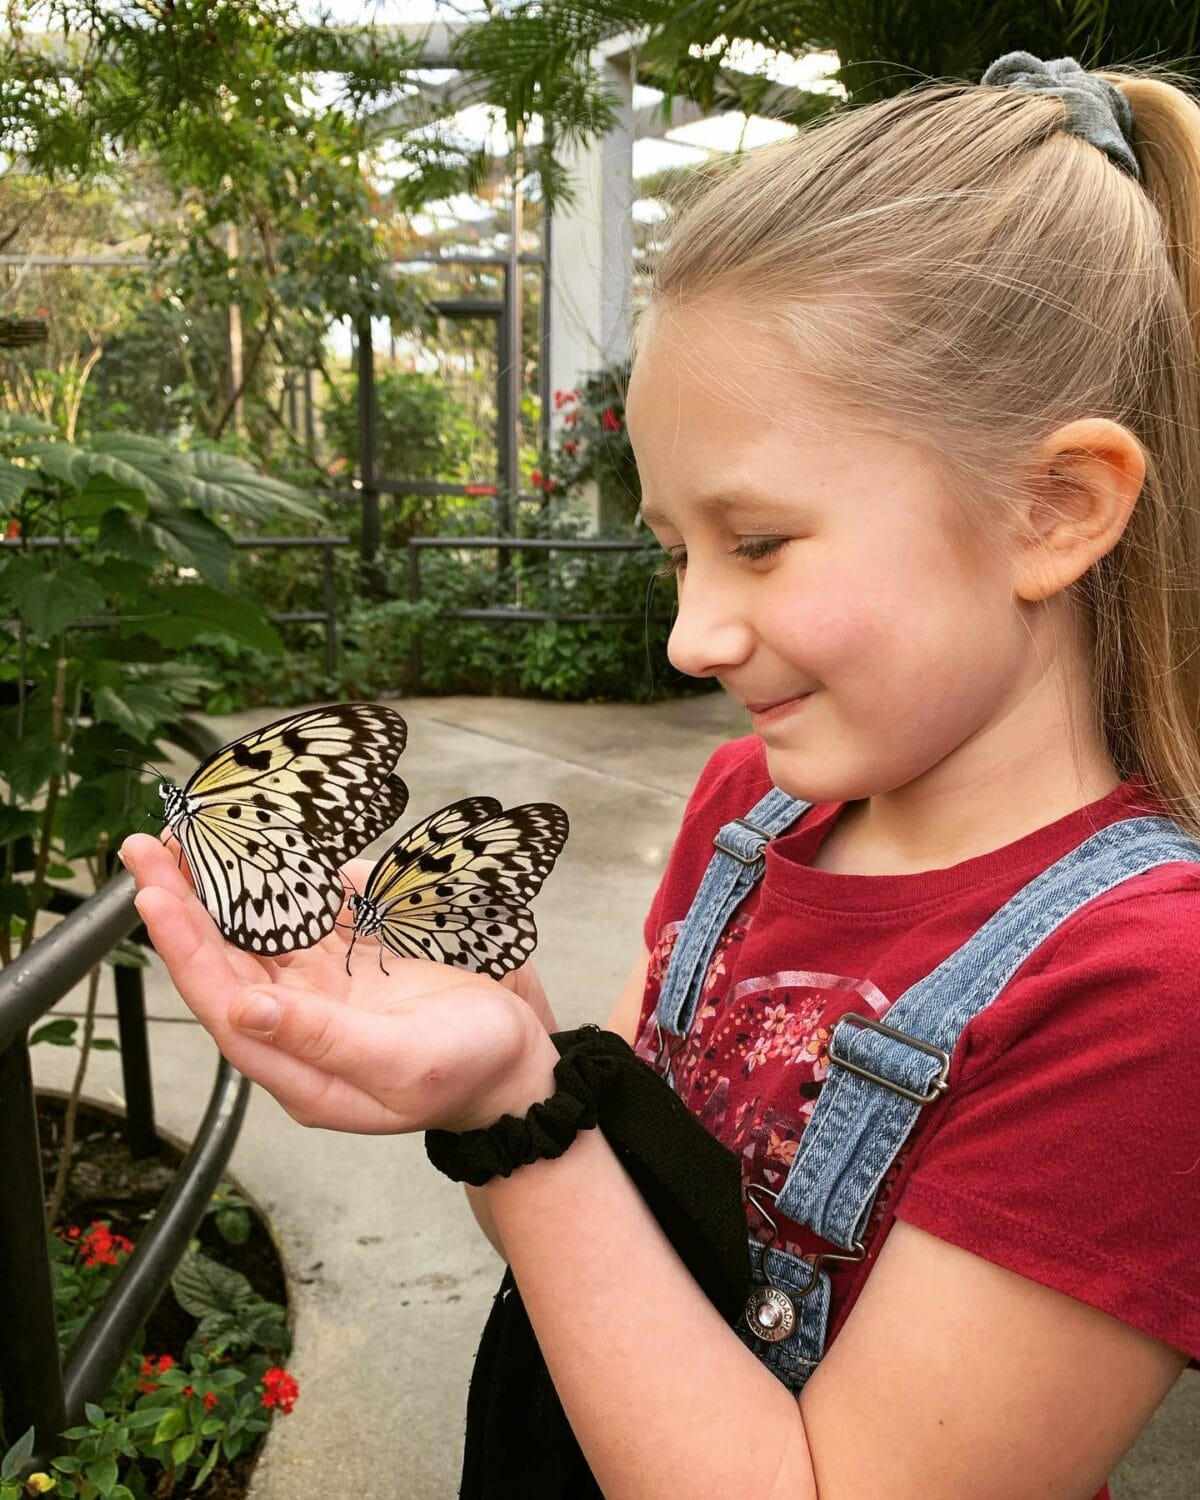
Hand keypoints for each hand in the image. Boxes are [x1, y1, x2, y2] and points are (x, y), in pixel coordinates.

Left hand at [119, 833, 560, 1135]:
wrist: (519, 1070)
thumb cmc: (469, 1073)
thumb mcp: (401, 1064)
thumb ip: (322, 1040)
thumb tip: (245, 1011)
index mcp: (299, 1068)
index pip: (222, 1001)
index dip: (184, 947)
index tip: (154, 894)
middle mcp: (299, 1029)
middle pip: (225, 962)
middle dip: (182, 905)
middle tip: (148, 848)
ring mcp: (324, 995)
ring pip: (255, 937)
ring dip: (219, 891)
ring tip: (184, 841)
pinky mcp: (351, 967)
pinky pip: (303, 920)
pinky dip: (276, 886)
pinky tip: (254, 855)